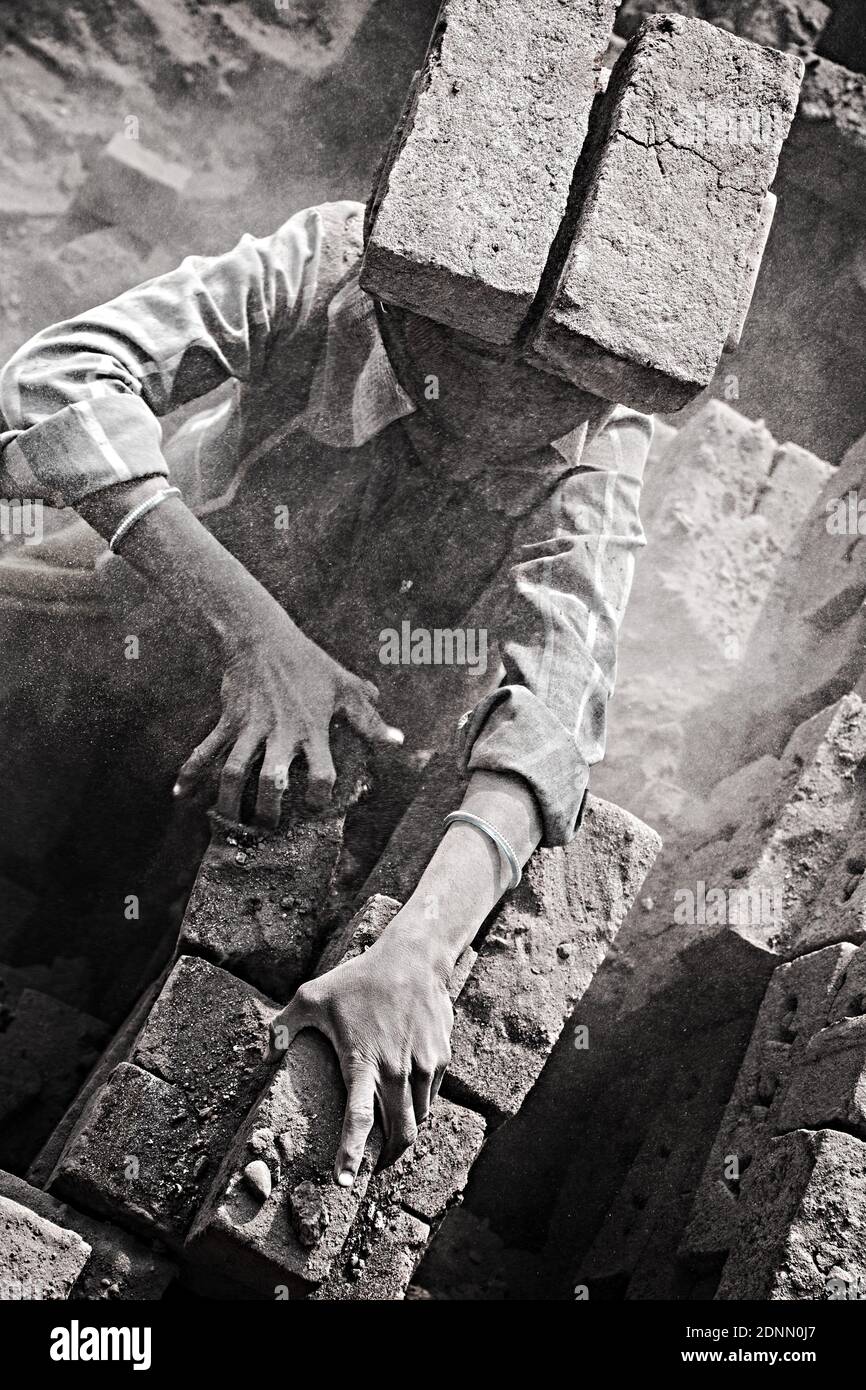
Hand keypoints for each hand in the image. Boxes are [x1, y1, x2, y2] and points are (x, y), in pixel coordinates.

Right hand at [173, 597, 402, 825]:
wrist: (263, 635)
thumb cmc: (309, 664)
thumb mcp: (345, 687)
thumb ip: (369, 719)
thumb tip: (398, 741)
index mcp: (313, 728)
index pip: (322, 771)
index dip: (322, 795)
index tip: (317, 807)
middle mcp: (280, 731)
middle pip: (272, 779)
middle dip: (269, 808)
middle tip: (269, 826)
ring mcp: (249, 727)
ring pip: (235, 771)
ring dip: (230, 800)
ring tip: (229, 821)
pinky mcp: (227, 720)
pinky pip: (205, 749)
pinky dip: (190, 771)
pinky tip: (180, 793)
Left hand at [271, 925, 453, 1183]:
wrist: (414, 958)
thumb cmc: (359, 978)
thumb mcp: (313, 995)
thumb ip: (285, 1025)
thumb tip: (264, 1052)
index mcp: (362, 1062)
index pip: (358, 1120)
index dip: (351, 1155)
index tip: (344, 1183)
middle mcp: (396, 1070)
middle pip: (399, 1133)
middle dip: (387, 1161)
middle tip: (373, 1171)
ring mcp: (423, 1065)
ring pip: (418, 1118)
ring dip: (404, 1134)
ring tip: (391, 1142)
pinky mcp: (440, 1058)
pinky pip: (430, 1096)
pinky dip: (418, 1107)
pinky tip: (406, 1103)